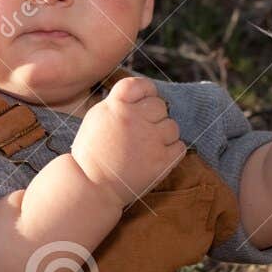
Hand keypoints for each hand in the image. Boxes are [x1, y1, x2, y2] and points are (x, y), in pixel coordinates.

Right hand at [70, 75, 184, 208]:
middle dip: (153, 117)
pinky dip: (171, 151)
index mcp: (116, 105)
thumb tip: (140, 96)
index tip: (145, 100)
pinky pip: (179, 146)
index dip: (147, 91)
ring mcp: (151, 139)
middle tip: (141, 132)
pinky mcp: (163, 160)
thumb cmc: (92, 154)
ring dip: (163, 135)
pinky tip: (156, 157)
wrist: (91, 186)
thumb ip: (118, 103)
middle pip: (160, 106)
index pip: (141, 85)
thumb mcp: (97, 118)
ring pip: (172, 126)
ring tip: (147, 147)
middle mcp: (135, 118)